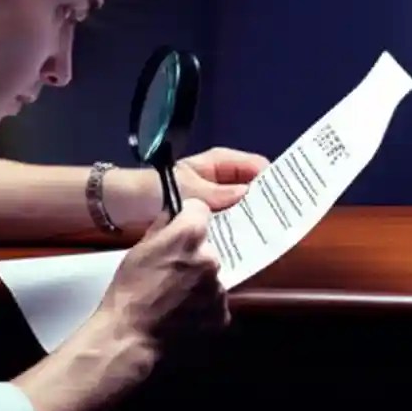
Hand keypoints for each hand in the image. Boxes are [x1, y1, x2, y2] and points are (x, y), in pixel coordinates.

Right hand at [96, 199, 228, 353]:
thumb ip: (162, 225)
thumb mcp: (139, 249)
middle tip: (170, 271)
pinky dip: (202, 305)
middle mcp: (210, 258)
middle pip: (207, 246)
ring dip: (198, 281)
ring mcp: (218, 288)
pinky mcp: (221, 314)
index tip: (179, 227)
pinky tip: (181, 313)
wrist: (130, 336)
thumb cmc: (128, 292)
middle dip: (192, 254)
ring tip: (173, 297)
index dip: (187, 217)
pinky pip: (214, 301)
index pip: (200, 210)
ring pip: (211, 275)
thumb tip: (173, 214)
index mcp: (189, 235)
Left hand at [103, 147, 269, 230]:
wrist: (124, 208)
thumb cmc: (153, 189)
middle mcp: (220, 180)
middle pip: (252, 189)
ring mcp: (214, 201)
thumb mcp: (187, 190)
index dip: (271, 178)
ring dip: (251, 220)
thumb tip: (249, 195)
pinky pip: (228, 223)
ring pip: (242, 208)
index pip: (254, 166)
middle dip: (265, 202)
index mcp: (218, 164)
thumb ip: (218, 193)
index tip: (287, 195)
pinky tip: (244, 246)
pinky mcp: (206, 220)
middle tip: (283, 221)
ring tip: (268, 236)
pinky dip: (235, 231)